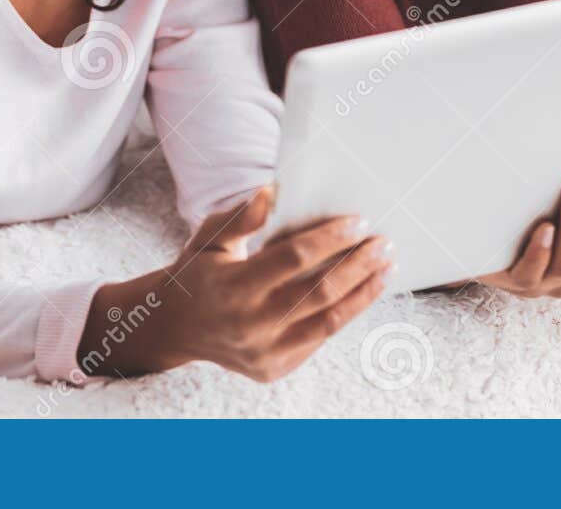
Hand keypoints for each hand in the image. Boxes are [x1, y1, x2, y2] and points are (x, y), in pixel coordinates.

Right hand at [81, 186, 391, 381]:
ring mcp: (263, 352)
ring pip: (328, 321)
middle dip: (358, 264)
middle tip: (383, 243)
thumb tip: (272, 192)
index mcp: (233, 286)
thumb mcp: (210, 238)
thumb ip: (240, 217)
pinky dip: (345, 314)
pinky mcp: (274, 369)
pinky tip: (362, 292)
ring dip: (363, 292)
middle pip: (319, 291)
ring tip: (385, 268)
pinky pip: (319, 340)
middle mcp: (250, 324)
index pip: (294, 258)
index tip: (358, 222)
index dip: (330, 239)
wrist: (175, 327)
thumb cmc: (197, 273)